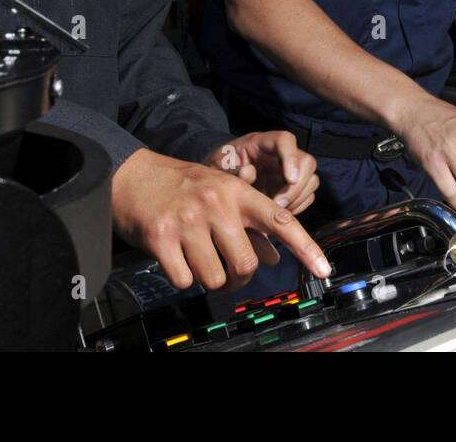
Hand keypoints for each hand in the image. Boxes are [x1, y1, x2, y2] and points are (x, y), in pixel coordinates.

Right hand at [112, 149, 332, 290]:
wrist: (131, 175)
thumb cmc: (181, 187)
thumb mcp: (219, 192)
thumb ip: (246, 221)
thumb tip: (272, 257)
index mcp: (236, 192)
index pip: (279, 220)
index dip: (305, 247)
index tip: (324, 270)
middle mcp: (216, 205)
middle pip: (246, 264)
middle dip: (238, 277)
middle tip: (227, 270)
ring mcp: (188, 222)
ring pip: (216, 278)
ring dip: (208, 277)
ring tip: (196, 258)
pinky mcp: (162, 239)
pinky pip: (185, 280)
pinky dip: (182, 277)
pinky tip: (174, 257)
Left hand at [206, 131, 319, 214]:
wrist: (218, 181)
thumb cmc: (219, 169)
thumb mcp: (217, 167)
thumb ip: (230, 169)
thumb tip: (249, 173)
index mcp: (260, 143)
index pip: (284, 140)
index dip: (291, 157)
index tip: (290, 179)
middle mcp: (280, 154)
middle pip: (306, 161)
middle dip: (296, 188)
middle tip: (278, 205)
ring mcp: (289, 170)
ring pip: (311, 180)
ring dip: (297, 200)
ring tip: (276, 211)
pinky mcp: (293, 186)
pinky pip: (308, 196)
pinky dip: (298, 207)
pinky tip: (279, 213)